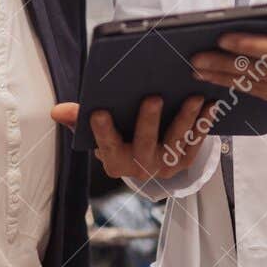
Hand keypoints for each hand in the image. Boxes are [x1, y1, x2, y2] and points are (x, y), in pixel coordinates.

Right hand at [51, 96, 218, 182]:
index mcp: (114, 161)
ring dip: (185, 120)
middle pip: (144, 144)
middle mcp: (139, 168)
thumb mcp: (98, 133)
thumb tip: (57, 111)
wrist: (147, 163)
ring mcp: (164, 167)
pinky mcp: (184, 162)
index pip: (106, 146)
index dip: (102, 130)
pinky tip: (210, 106)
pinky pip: (196, 143)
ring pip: (175, 143)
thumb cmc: (120, 140)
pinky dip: (204, 125)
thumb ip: (79, 120)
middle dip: (149, 121)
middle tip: (153, 97)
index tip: (99, 112)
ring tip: (193, 98)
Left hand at [189, 0, 266, 111]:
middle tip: (196, 58)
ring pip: (257, 87)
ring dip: (225, 78)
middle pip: (261, 72)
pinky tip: (216, 79)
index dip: (250, 45)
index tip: (223, 38)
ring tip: (198, 70)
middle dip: (226, 65)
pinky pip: (262, 95)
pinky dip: (238, 86)